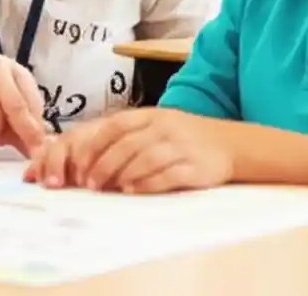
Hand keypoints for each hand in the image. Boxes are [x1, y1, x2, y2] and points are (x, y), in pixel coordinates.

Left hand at [25, 108, 236, 193]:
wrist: (230, 144)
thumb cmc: (182, 138)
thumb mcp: (155, 127)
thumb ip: (126, 137)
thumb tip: (87, 159)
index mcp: (148, 115)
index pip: (113, 126)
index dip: (91, 145)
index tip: (77, 164)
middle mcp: (163, 127)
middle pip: (125, 144)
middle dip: (102, 165)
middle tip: (87, 183)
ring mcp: (179, 146)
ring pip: (144, 159)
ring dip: (121, 175)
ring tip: (106, 189)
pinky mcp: (194, 167)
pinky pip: (167, 175)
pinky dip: (146, 184)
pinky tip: (132, 192)